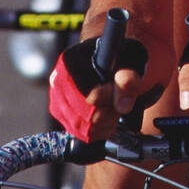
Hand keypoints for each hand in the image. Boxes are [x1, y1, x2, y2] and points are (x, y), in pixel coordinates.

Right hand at [49, 34, 169, 140]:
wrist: (110, 57)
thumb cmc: (120, 56)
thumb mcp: (131, 60)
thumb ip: (129, 79)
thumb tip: (122, 105)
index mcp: (71, 61)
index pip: (89, 96)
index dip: (109, 98)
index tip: (118, 89)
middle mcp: (59, 80)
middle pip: (86, 116)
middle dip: (108, 113)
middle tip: (118, 101)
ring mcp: (57, 98)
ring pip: (83, 127)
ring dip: (104, 123)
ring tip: (113, 108)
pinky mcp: (60, 113)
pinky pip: (79, 132)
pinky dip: (97, 129)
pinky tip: (105, 117)